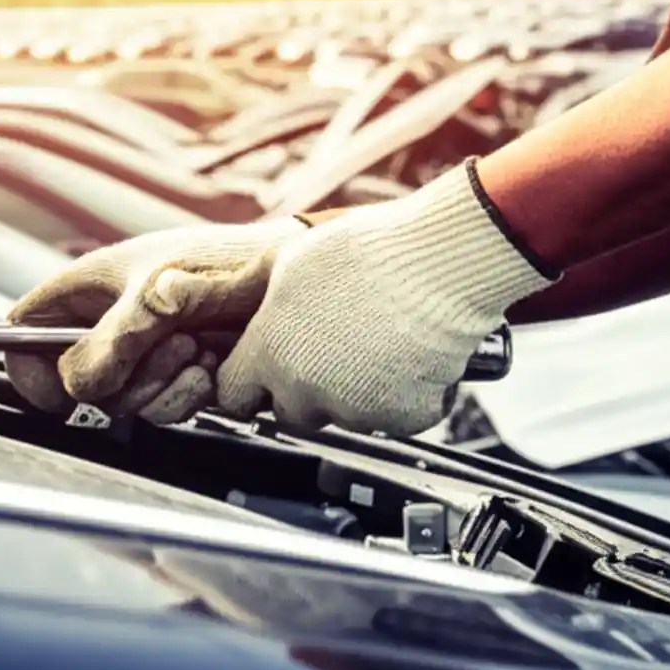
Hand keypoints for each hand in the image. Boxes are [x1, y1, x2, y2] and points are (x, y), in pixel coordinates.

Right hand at [6, 218, 304, 423]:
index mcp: (89, 291)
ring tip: (196, 349)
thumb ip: (111, 340)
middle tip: (167, 344)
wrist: (290, 278)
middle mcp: (110, 325)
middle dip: (123, 376)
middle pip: (79, 381)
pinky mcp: (177, 377)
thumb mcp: (159, 293)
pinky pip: (162, 410)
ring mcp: (143, 354)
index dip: (29, 364)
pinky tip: (211, 368)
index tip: (57, 388)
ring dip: (159, 386)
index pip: (27, 332)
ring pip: (122, 402)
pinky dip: (187, 396)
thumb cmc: (225, 260)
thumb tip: (77, 384)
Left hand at [216, 163, 555, 436]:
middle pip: (290, 412)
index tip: (265, 372)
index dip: (250, 383)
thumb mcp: (288, 258)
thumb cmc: (366, 250)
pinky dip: (402, 398)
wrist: (438, 263)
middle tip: (335, 348)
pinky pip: (392, 419)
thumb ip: (253, 294)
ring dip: (355, 391)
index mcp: (268, 353)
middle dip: (305, 389)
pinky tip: (408, 356)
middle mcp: (304, 390)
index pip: (233, 396)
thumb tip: (231, 302)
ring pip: (343, 414)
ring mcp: (353, 410)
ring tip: (378, 341)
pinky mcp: (399, 420)